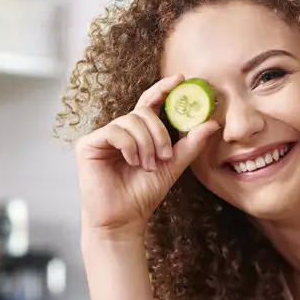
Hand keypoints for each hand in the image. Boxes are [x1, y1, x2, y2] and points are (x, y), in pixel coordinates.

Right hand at [76, 74, 220, 240]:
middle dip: (159, 133)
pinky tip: (133, 162)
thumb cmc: (144, 194)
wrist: (123, 219)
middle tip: (165, 156)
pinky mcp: (88, 144)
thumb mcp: (172, 166)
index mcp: (138, 133)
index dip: (163, 88)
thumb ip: (190, 144)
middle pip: (143, 112)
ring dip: (146, 144)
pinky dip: (129, 146)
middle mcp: (119, 131)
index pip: (150, 103)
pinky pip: (114, 131)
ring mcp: (103, 136)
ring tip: (148, 166)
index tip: (180, 79)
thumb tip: (212, 123)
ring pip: (130, 121)